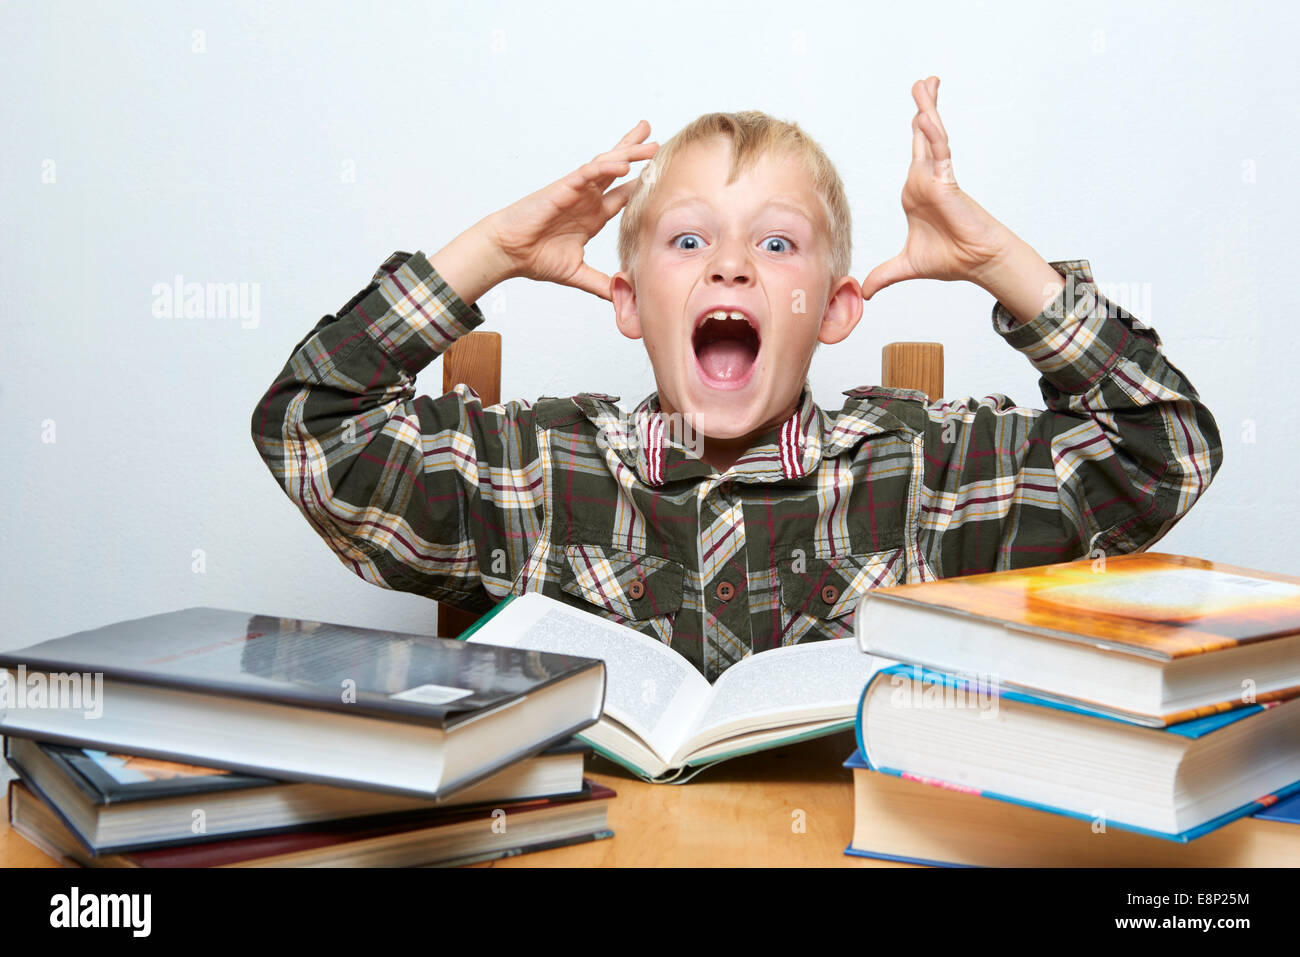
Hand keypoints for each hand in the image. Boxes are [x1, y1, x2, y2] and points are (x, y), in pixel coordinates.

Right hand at [483, 122, 657, 301]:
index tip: (663, 176)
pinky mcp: (564, 188)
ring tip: (649, 142)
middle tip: (656, 140)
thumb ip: (601, 284)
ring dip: (628, 153)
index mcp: (594, 216)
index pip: (624, 196)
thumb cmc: (535, 258)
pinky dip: (605, 167)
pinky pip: (588, 173)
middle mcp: (588, 200)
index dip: (642, 185)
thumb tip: (622, 298)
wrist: (508, 253)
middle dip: (636, 154)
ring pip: (607, 166)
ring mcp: (577, 191)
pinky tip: (623, 163)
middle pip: (618, 171)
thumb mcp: (578, 274)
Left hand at [860, 77, 1015, 299]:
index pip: (915, 154)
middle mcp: (926, 180)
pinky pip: (939, 154)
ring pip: (930, 138)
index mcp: (916, 192)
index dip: (916, 131)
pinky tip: (927, 116)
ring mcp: (937, 179)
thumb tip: (864, 290)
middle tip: (923, 81)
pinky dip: (932, 136)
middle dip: (923, 108)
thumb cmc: (950, 259)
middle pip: (922, 136)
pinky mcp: (948, 183)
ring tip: (926, 83)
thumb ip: (885, 274)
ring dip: (927, 109)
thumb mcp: (906, 266)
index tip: (917, 110)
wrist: (975, 263)